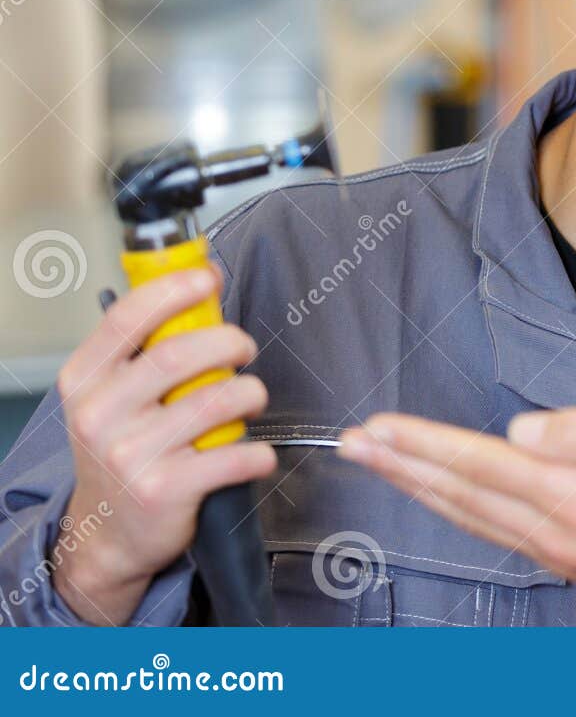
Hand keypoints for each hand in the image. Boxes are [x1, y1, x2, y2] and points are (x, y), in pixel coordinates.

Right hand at [52, 266, 276, 624]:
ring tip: (251, 398)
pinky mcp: (164, 490)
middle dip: (228, 342)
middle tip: (244, 349)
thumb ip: (144, 348)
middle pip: (178, 355)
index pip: (125, 320)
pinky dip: (258, 451)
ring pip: (215, 400)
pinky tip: (255, 452)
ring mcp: (129, 455)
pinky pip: (233, 455)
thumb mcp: (112, 395)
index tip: (208, 277)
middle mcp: (99, 415)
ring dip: (250, 394)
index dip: (173, 290)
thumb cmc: (123, 448)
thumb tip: (198, 285)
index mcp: (84, 381)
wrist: (108, 531)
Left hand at [340, 408, 575, 624]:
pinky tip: (445, 496)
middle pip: (459, 494)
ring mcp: (556, 552)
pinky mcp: (567, 558)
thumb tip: (523, 429)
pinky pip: (492, 531)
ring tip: (382, 462)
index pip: (480, 463)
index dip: (423, 444)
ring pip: (469, 516)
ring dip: (419, 487)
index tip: (378, 427)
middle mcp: (553, 532)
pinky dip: (455, 509)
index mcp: (573, 497)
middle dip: (401, 465)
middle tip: (352, 442)